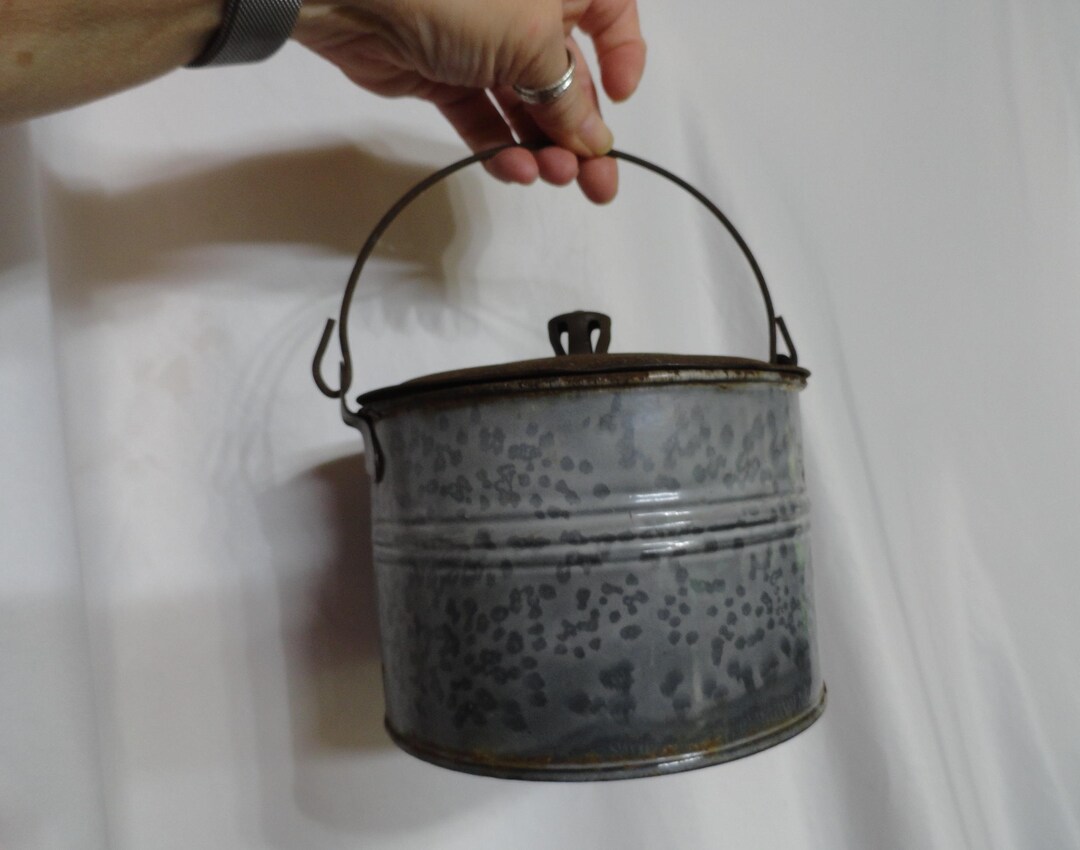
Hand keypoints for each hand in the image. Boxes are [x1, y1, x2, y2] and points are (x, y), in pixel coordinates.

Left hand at [292, 0, 645, 202]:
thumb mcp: (531, 42)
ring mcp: (482, 45)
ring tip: (551, 177)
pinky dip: (501, 148)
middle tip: (597, 185)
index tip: (621, 99)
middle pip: (568, 78)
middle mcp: (523, 13)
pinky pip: (484, 119)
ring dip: (544, 148)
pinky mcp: (445, 76)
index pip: (610, 15)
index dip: (623, 58)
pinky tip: (516, 170)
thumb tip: (593, 140)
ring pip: (526, 106)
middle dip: (583, 133)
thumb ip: (567, 97)